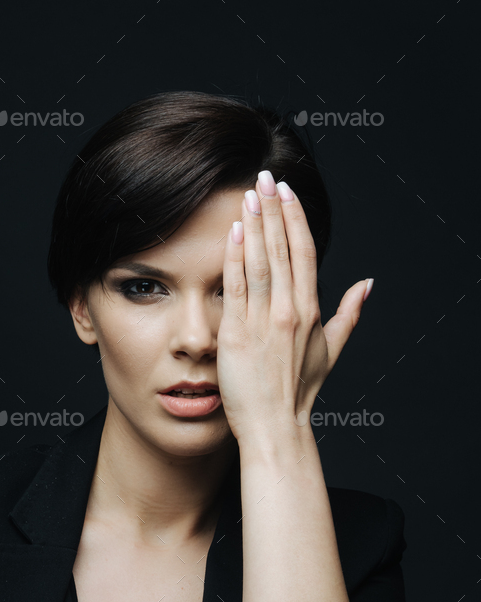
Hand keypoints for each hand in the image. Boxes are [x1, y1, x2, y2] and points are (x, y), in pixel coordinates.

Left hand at [217, 170, 371, 443]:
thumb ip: (350, 314)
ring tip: (249, 194)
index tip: (287, 193)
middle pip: (284, 249)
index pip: (306, 253)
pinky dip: (236, 258)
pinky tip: (234, 232)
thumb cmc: (299, 390)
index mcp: (311, 311)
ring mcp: (264, 322)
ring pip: (261, 262)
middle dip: (274, 209)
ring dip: (256, 225)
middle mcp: (290, 312)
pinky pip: (237, 288)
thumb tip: (367, 284)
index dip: (296, 219)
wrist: (275, 425)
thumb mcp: (331, 351)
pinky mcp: (238, 334)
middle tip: (265, 177)